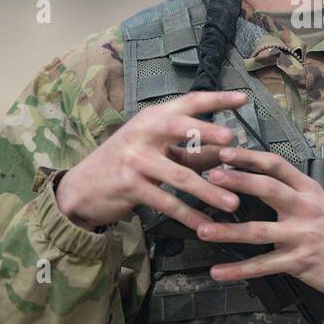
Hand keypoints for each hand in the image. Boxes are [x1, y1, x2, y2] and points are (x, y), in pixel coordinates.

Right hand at [54, 91, 249, 228]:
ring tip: (233, 202)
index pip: (188, 102)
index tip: (242, 98)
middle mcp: (143, 133)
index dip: (216, 99)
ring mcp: (135, 159)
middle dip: (207, 133)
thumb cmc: (124, 164)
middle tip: (233, 141)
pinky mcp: (130, 186)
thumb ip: (185, 149)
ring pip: (179, 175)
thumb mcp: (152, 147)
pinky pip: (166, 202)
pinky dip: (189, 216)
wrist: (80, 188)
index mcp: (152, 117)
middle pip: (179, 127)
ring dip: (208, 191)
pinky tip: (206, 225)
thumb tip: (224, 154)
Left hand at [195, 147, 323, 298]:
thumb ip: (293, 192)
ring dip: (227, 230)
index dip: (249, 156)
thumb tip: (257, 180)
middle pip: (267, 188)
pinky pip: (264, 265)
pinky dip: (238, 270)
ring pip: (259, 230)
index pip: (276, 165)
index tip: (225, 150)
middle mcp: (304, 208)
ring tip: (202, 229)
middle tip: (209, 177)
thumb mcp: (321, 202)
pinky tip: (219, 272)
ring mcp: (302, 235)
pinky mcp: (299, 261)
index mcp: (308, 189)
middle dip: (236, 181)